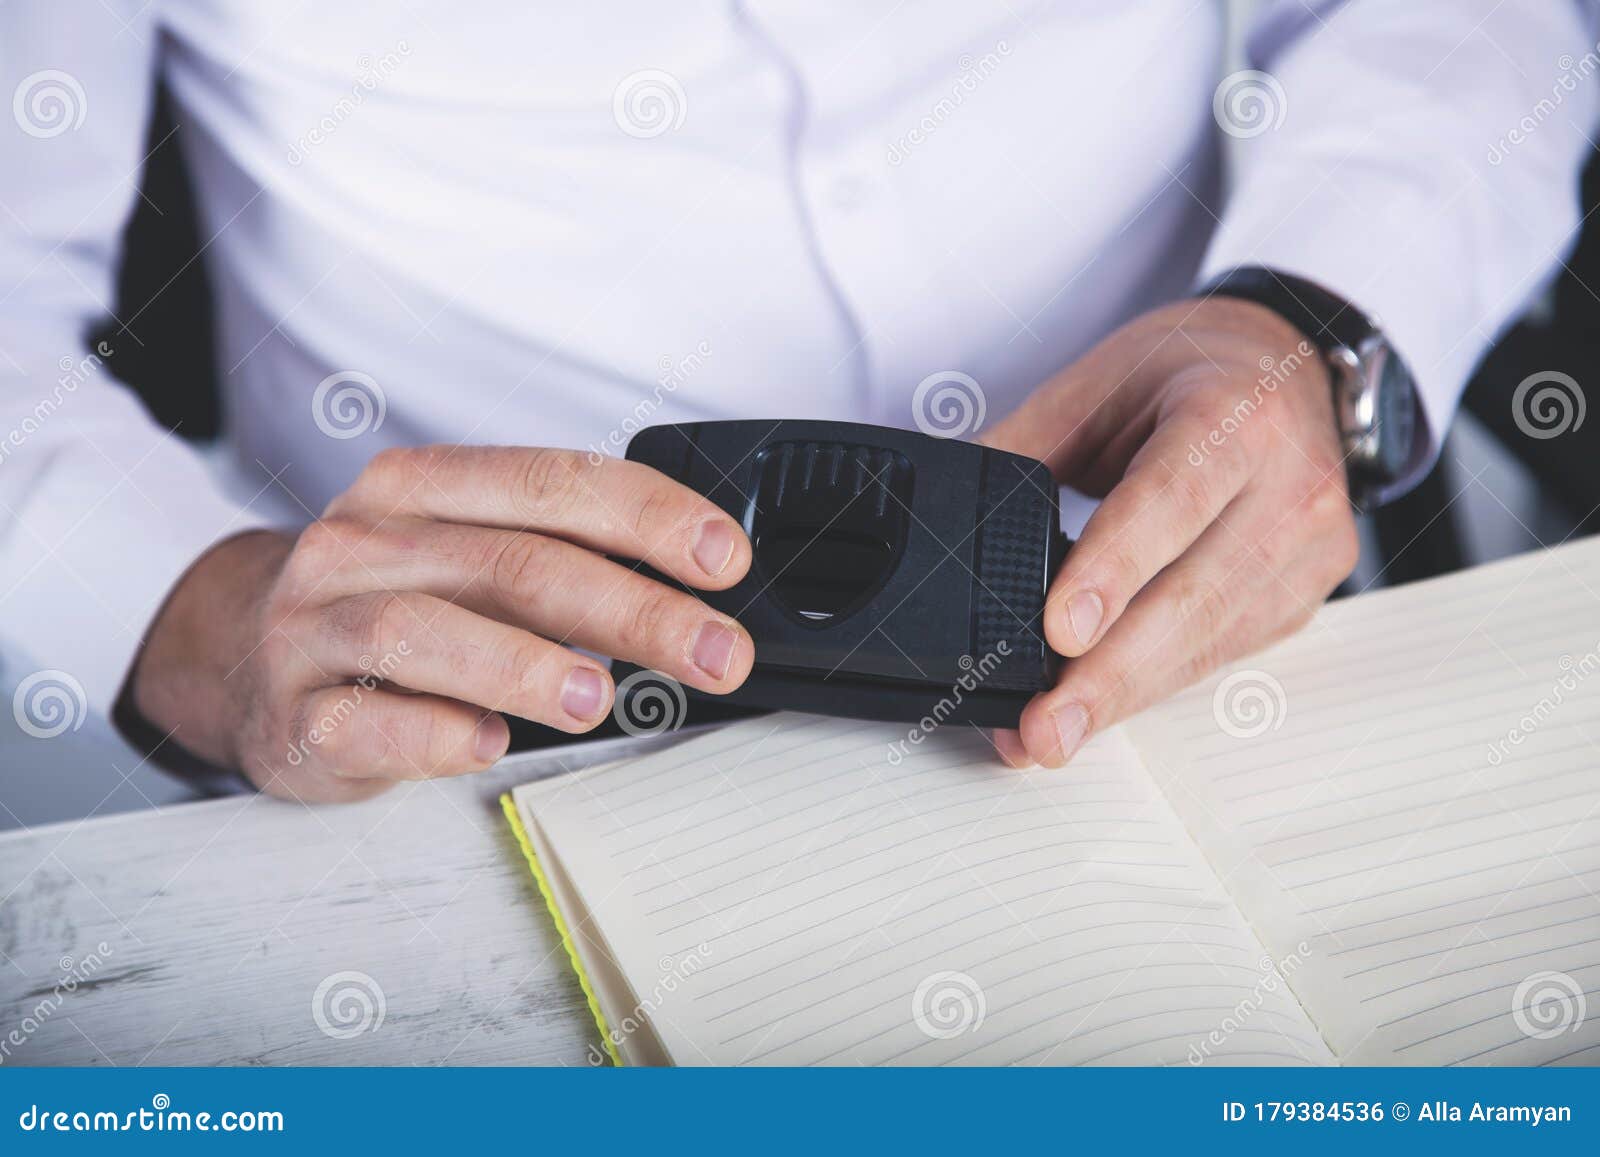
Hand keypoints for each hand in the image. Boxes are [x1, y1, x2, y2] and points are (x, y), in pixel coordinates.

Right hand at [127, 446, 754, 801]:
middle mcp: (364, 543)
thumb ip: (563, 556)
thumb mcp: (467, 554)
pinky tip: (487, 743)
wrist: (242, 656)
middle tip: (714, 653)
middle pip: (512, 563)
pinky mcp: (294, 713)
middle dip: (631, 609)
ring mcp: (318, 628)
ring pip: (423, 630)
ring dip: (523, 664)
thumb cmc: (392, 603)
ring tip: (598, 696)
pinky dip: (431, 734)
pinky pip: (361, 723)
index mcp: (420, 488)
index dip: (648, 517)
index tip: (726, 560)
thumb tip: (698, 587)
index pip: (550, 483)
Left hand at [981, 297, 1359, 767]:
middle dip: (1109, 675)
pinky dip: (1155, 685)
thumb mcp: (1096, 386)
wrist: (1288, 367)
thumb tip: (946, 525)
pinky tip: (1102, 706)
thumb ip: (1024, 450)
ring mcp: (1310, 549)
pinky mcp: (1306, 596)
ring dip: (1126, 697)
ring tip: (1054, 733)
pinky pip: (1223, 654)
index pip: (1172, 499)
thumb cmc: (1188, 373)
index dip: (1115, 570)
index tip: (1060, 632)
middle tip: (1043, 728)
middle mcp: (1290, 484)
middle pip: (1193, 597)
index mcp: (1235, 413)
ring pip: (1210, 643)